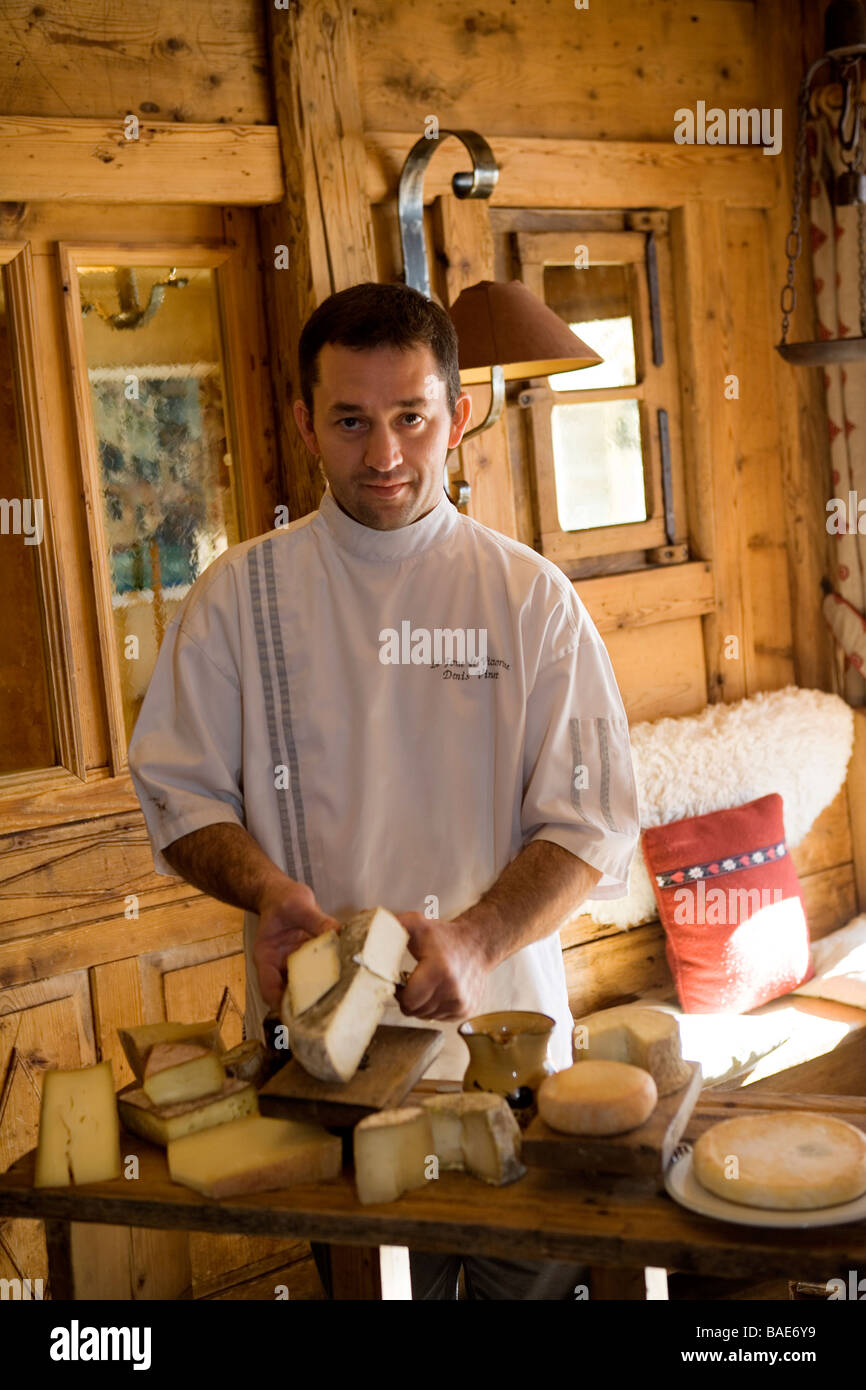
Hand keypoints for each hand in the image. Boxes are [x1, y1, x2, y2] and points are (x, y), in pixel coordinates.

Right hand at [253, 878, 340, 1010]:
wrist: (282, 894)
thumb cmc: (282, 900)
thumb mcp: (297, 905)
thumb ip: (317, 920)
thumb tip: (338, 932)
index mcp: (267, 958)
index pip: (269, 989)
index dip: (281, 1004)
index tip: (300, 1011)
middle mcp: (281, 965)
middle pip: (290, 992)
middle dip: (308, 1001)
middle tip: (330, 1005)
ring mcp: (296, 964)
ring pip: (308, 984)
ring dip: (324, 989)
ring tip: (343, 994)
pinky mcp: (311, 959)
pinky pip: (322, 969)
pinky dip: (334, 972)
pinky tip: (350, 972)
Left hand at [395, 911, 489, 1020]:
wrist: (477, 944)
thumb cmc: (444, 936)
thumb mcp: (417, 924)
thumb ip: (392, 923)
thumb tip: (364, 917)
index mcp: (439, 970)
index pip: (408, 1001)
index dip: (399, 993)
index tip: (400, 981)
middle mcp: (453, 990)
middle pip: (416, 1011)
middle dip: (409, 999)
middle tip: (411, 982)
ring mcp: (461, 1003)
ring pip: (427, 1016)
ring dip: (422, 1004)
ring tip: (426, 984)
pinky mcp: (466, 1010)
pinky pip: (440, 1018)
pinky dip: (435, 1007)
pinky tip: (438, 990)